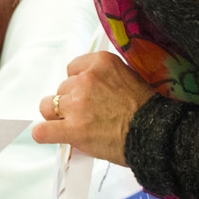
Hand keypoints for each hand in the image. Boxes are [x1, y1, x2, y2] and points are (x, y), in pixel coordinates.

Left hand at [32, 51, 154, 164]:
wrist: (155, 133)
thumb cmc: (147, 109)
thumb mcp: (129, 78)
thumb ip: (104, 78)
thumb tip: (87, 89)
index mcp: (101, 63)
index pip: (73, 68)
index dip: (78, 84)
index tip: (86, 94)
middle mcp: (86, 80)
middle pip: (61, 88)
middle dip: (70, 101)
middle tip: (85, 114)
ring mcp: (77, 104)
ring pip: (47, 106)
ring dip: (57, 116)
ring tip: (71, 125)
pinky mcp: (73, 129)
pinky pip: (43, 131)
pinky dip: (44, 134)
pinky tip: (50, 135)